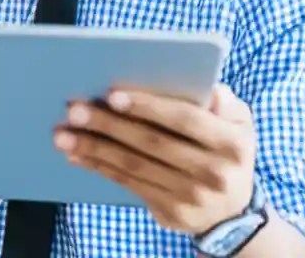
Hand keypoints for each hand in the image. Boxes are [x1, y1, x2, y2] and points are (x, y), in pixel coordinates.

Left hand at [54, 84, 255, 234]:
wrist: (232, 214)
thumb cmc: (227, 153)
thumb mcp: (241, 125)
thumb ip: (226, 104)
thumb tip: (209, 90)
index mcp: (232, 144)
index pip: (185, 119)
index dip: (148, 106)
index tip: (111, 94)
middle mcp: (214, 173)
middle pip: (152, 143)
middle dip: (108, 125)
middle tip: (74, 110)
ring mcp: (191, 196)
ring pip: (134, 166)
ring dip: (94, 148)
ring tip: (63, 134)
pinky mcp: (171, 213)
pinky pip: (129, 185)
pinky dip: (100, 168)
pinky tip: (77, 155)